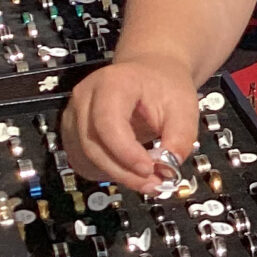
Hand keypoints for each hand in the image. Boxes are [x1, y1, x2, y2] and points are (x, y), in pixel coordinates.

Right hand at [62, 55, 202, 193]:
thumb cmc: (165, 86)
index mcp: (112, 83)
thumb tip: (169, 169)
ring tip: (146, 180)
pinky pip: (82, 160)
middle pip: (93, 144)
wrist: (149, 72)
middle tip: (154, 184)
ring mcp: (73, 115)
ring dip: (115, 175)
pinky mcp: (72, 131)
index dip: (126, 152)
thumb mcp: (184, 106)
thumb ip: (180, 136)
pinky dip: (105, 172)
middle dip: (123, 171)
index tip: (151, 169)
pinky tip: (128, 171)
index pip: (108, 123)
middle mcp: (84, 97)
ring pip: (85, 157)